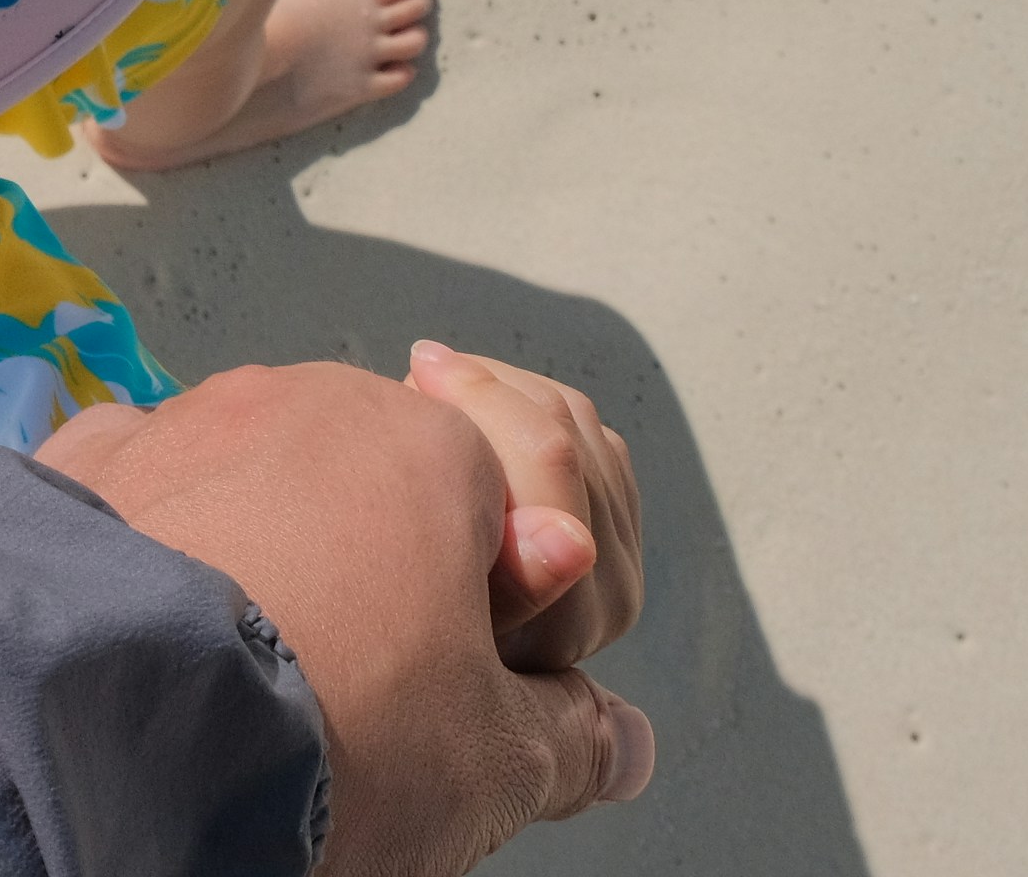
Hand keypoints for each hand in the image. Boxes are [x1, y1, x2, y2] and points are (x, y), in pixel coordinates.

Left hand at [41, 362, 653, 876]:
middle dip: (374, 574)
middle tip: (350, 689)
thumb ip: (571, 736)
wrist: (117, 734)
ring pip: (254, 485)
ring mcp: (184, 418)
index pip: (503, 515)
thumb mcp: (492, 762)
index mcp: (427, 445)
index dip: (495, 615)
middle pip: (369, 490)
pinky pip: (144, 495)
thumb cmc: (322, 735)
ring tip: (243, 673)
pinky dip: (157, 550)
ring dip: (264, 556)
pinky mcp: (81, 462)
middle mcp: (303, 400)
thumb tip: (620, 741)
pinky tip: (150, 627)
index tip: (458, 687)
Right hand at [408, 340, 641, 673]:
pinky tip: (476, 400)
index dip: (481, 396)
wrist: (425, 661)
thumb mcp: (413, 604)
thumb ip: (453, 542)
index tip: (418, 366)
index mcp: (566, 618)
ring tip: (440, 378)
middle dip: (492, 384)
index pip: (550, 459)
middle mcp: (614, 598)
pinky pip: (592, 430)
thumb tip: (498, 462)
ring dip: (507, 385)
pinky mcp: (622, 526)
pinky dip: (533, 400)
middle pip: (570, 433)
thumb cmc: (401, 635)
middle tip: (423, 364)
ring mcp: (626, 561)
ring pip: (583, 421)